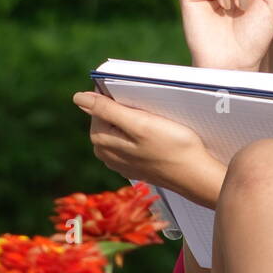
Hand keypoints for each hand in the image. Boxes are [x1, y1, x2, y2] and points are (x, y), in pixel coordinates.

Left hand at [72, 90, 224, 207]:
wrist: (195, 175)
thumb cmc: (172, 147)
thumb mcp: (140, 124)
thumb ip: (107, 110)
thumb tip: (78, 98)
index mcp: (100, 140)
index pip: (99, 105)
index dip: (120, 98)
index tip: (140, 103)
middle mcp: (105, 152)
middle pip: (109, 117)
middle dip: (127, 110)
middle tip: (151, 115)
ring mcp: (119, 160)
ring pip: (121, 128)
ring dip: (136, 122)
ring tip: (156, 126)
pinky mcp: (133, 164)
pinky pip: (131, 141)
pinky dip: (142, 135)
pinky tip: (157, 139)